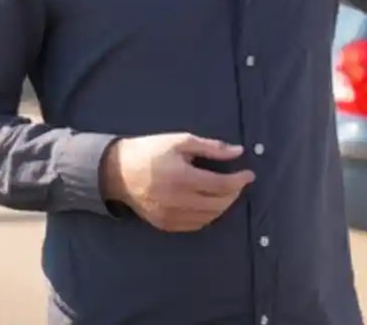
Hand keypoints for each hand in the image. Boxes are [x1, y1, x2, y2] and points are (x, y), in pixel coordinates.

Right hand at [100, 133, 254, 231]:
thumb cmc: (150, 151)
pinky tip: (209, 204)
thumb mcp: (180, 141)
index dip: (239, 180)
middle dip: (234, 193)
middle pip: (218, 204)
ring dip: (223, 206)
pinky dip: (207, 216)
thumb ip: (211, 147)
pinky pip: (195, 225)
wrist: (117, 172)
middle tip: (238, 183)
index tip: (249, 174)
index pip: (221, 184)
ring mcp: (170, 216)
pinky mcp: (165, 225)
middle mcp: (177, 201)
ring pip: (209, 217)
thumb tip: (238, 152)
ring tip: (226, 192)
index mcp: (182, 177)